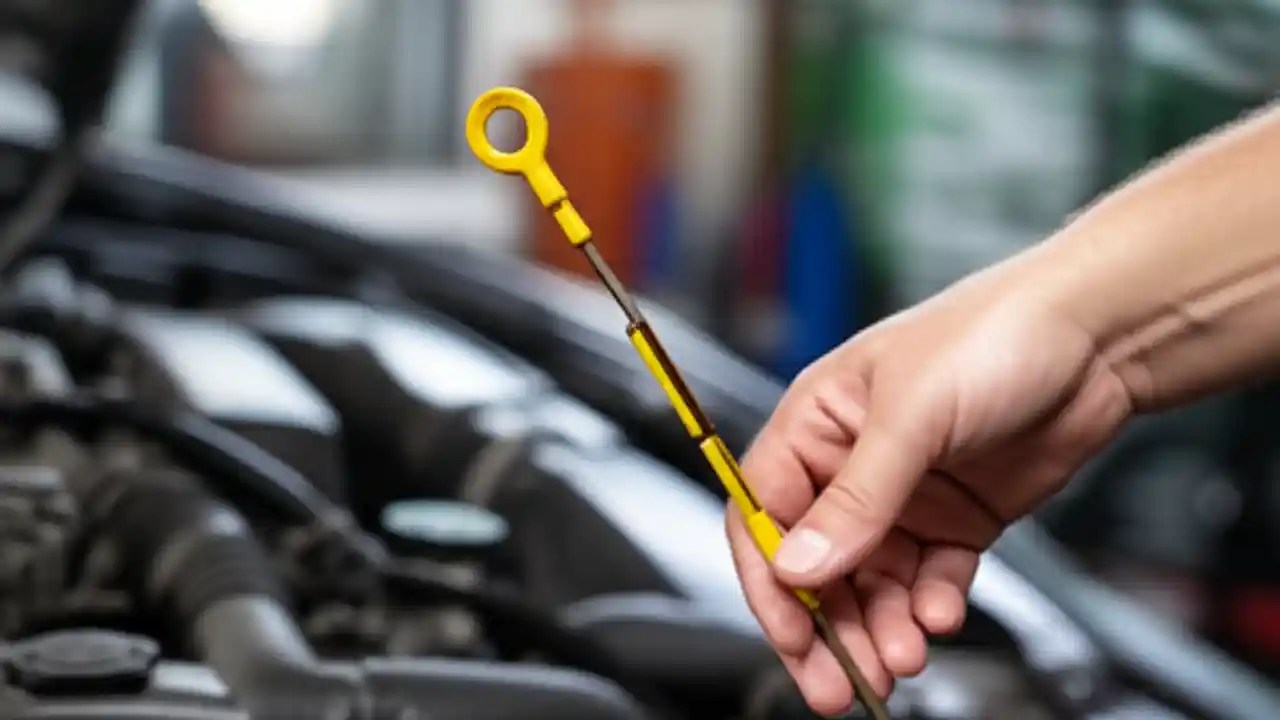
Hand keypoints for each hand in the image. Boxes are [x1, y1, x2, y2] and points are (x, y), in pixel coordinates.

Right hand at [727, 266, 1134, 714]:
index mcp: (817, 423)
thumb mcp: (912, 415)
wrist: (1097, 339)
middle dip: (825, 626)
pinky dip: (931, 606)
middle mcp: (851, 465)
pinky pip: (930, 580)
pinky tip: (940, 616)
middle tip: (836, 682)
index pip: (763, 511)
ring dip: (881, 626)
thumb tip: (798, 565)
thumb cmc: (992, 335)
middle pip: (815, 564)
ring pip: (873, 584)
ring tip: (903, 657)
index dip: (768, 576)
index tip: (791, 632)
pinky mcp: (956, 521)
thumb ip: (856, 498)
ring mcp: (905, 497)